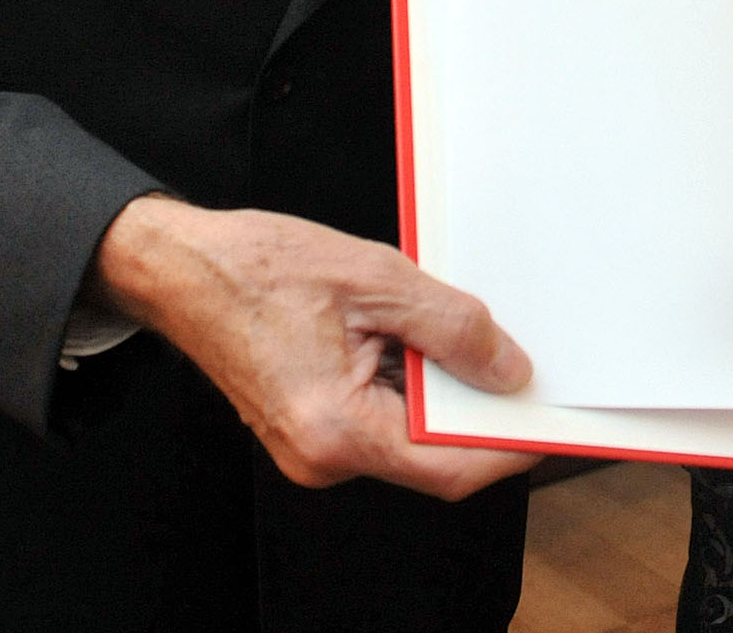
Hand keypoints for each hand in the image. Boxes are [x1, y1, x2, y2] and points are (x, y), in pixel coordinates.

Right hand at [89, 195, 534, 497]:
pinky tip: (409, 333)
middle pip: (432, 454)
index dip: (510, 444)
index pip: (450, 465)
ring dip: (438, 388)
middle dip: (476, 406)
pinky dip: (407, 383)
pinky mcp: (309, 428)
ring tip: (442, 324)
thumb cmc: (257, 266)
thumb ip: (450, 326)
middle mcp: (321, 458)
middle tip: (509, 352)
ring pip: (407, 433)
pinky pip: (379, 419)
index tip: (550, 417)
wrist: (182, 268)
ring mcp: (312, 449)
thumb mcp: (374, 277)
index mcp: (335, 430)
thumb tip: (507, 370)